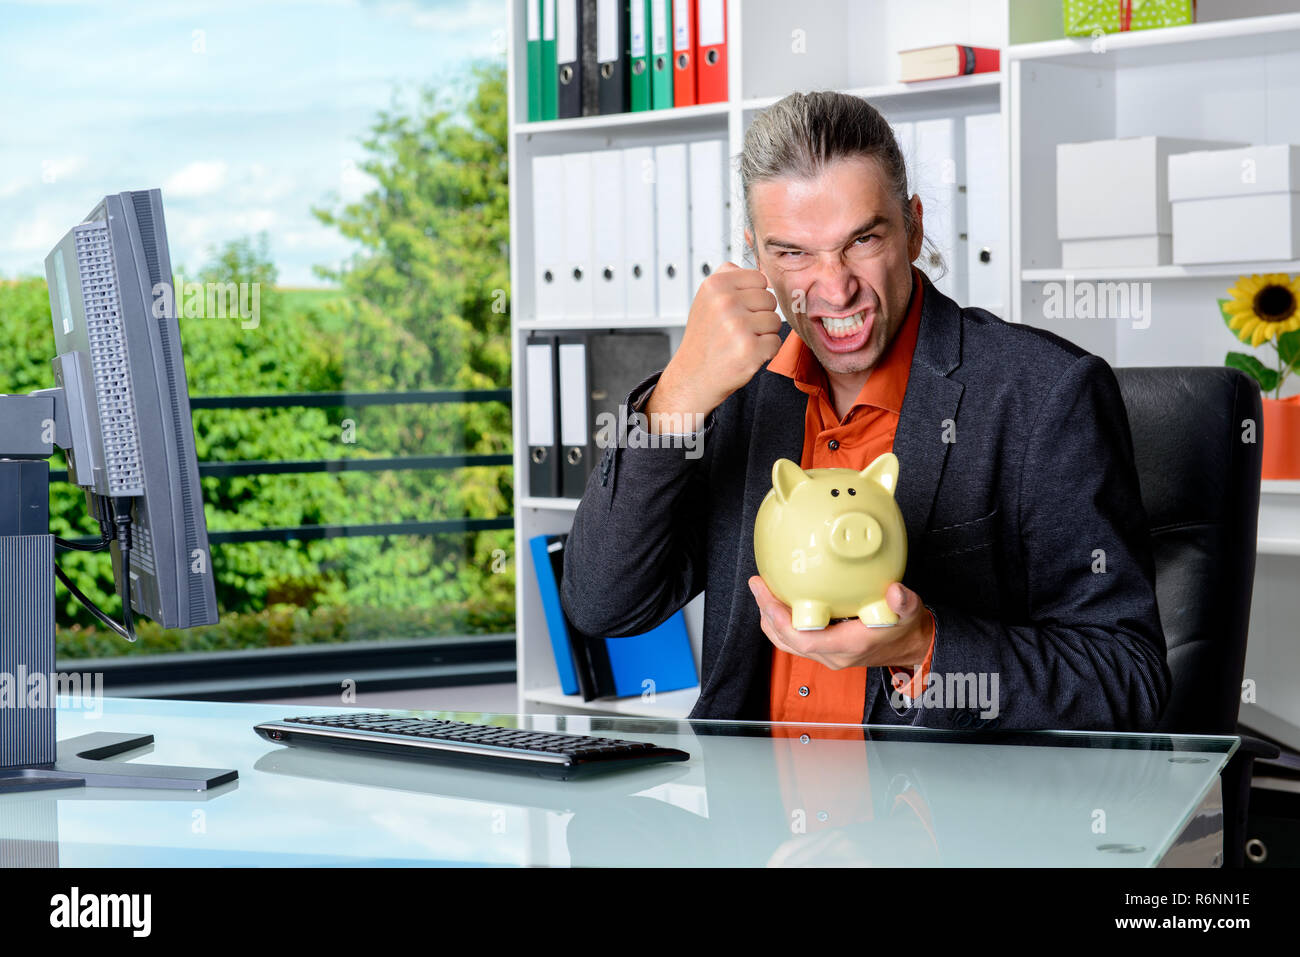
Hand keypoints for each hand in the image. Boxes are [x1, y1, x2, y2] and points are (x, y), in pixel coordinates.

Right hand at [645, 262, 781, 427]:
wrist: (693, 376)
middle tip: (737, 330)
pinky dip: (765, 352)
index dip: (753, 296)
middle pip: (769, 299)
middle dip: (759, 316)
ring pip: (775, 321)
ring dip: (763, 334)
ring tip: (740, 342)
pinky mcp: (749, 350)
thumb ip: (728, 276)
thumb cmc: (704, 340)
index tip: (738, 309)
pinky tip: (744, 355)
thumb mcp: (706, 299)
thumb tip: (754, 264)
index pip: (759, 278)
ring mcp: (737, 327)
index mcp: (714, 285)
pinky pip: (775, 342)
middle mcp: (725, 303)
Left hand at [748, 576, 930, 670]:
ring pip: (786, 643)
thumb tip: (896, 592)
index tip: (767, 595)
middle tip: (758, 585)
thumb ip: (903, 602)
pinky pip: (794, 640)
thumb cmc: (905, 628)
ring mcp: (827, 655)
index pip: (804, 640)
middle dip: (767, 614)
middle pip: (787, 641)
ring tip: (762, 591)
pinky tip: (779, 600)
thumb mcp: (910, 612)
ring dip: (770, 619)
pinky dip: (781, 622)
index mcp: (848, 646)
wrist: (909, 647)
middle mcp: (833, 655)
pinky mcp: (825, 650)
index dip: (780, 619)